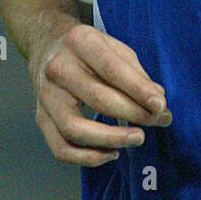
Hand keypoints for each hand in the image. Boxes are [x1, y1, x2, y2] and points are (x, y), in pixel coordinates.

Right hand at [31, 22, 171, 166]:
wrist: (48, 48)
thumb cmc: (89, 50)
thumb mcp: (114, 47)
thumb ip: (136, 73)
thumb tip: (157, 103)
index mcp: (79, 41)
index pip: (111, 69)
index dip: (138, 90)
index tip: (160, 105)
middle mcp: (57, 68)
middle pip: (98, 99)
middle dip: (134, 114)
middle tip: (159, 120)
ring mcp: (46, 95)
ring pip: (76, 129)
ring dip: (112, 139)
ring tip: (138, 137)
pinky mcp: (41, 118)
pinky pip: (62, 148)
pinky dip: (89, 157)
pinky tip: (112, 152)